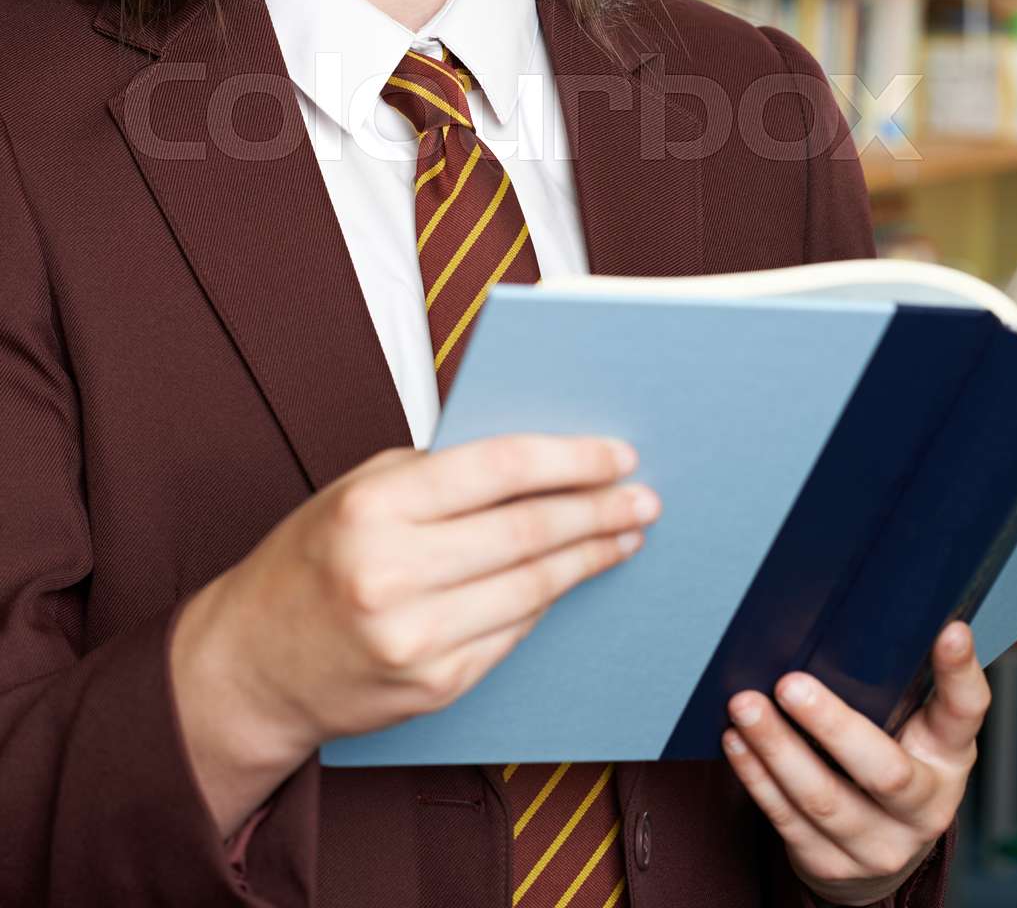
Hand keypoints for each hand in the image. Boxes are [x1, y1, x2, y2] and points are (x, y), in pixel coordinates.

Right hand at [171, 432, 659, 818]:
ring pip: (532, 588)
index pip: (498, 470)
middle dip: (597, 511)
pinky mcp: (434, 686)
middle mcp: (393, 573)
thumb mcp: (358, 490)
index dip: (570, 460)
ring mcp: (416, 638)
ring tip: (625, 535)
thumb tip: (539, 462)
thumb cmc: (310, 560)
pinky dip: (547, 601)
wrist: (250, 666)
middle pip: (527, 532)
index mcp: (374, 506)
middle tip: (643, 497)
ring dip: (589, 558)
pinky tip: (572, 578)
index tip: (619, 454)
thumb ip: (439, 474)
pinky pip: (513, 633)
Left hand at [720, 620, 989, 905]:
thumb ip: (898, 679)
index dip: (958, 672)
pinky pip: (787, 820)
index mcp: (948, 756)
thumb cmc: (894, 760)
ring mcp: (878, 844)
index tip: (948, 629)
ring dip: (777, 749)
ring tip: (745, 705)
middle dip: (832, 726)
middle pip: (885, 772)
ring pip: (824, 799)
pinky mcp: (830, 864)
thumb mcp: (914, 724)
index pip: (964, 712)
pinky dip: (756, 777)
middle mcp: (924, 808)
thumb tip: (859, 611)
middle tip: (790, 683)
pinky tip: (737, 742)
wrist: (879, 849)